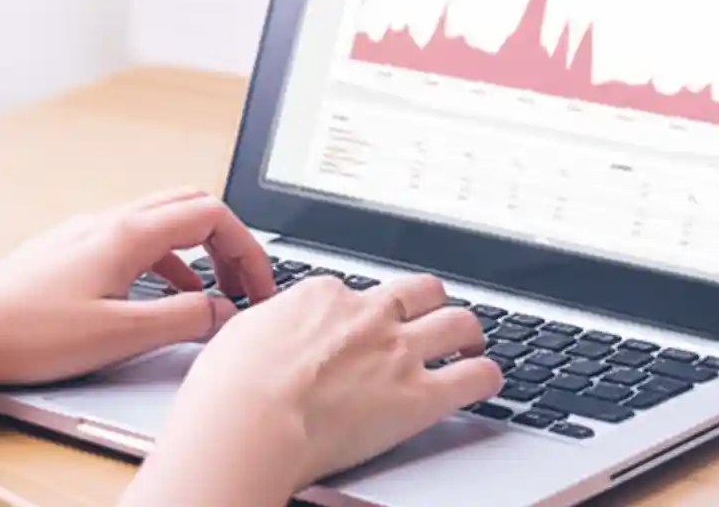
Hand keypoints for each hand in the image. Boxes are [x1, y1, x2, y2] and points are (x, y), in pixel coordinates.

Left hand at [0, 187, 274, 385]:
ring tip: (215, 291)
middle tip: (245, 281)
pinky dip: (168, 262)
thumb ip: (184, 319)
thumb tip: (225, 312)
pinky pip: (137, 241)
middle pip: (193, 205)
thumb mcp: (120, 334)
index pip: (213, 216)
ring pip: (165, 221)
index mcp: (129, 234)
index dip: (248, 250)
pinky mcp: (72, 252)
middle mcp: (111, 223)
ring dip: (200, 251)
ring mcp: (89, 233)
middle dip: (230, 241)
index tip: (259, 287)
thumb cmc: (25, 333)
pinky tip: (164, 295)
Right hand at [121, 274, 504, 506]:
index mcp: (324, 297)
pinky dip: (488, 376)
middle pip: (422, 292)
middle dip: (432, 303)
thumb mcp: (241, 334)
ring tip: (471, 345)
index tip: (366, 326)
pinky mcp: (419, 395)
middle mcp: (369, 316)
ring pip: (459, 323)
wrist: (246, 426)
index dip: (366, 311)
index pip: (361, 291)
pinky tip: (488, 380)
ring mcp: (398, 352)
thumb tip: (269, 332)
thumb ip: (271, 327)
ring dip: (468, 333)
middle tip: (435, 318)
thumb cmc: (230, 391)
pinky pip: (475, 376)